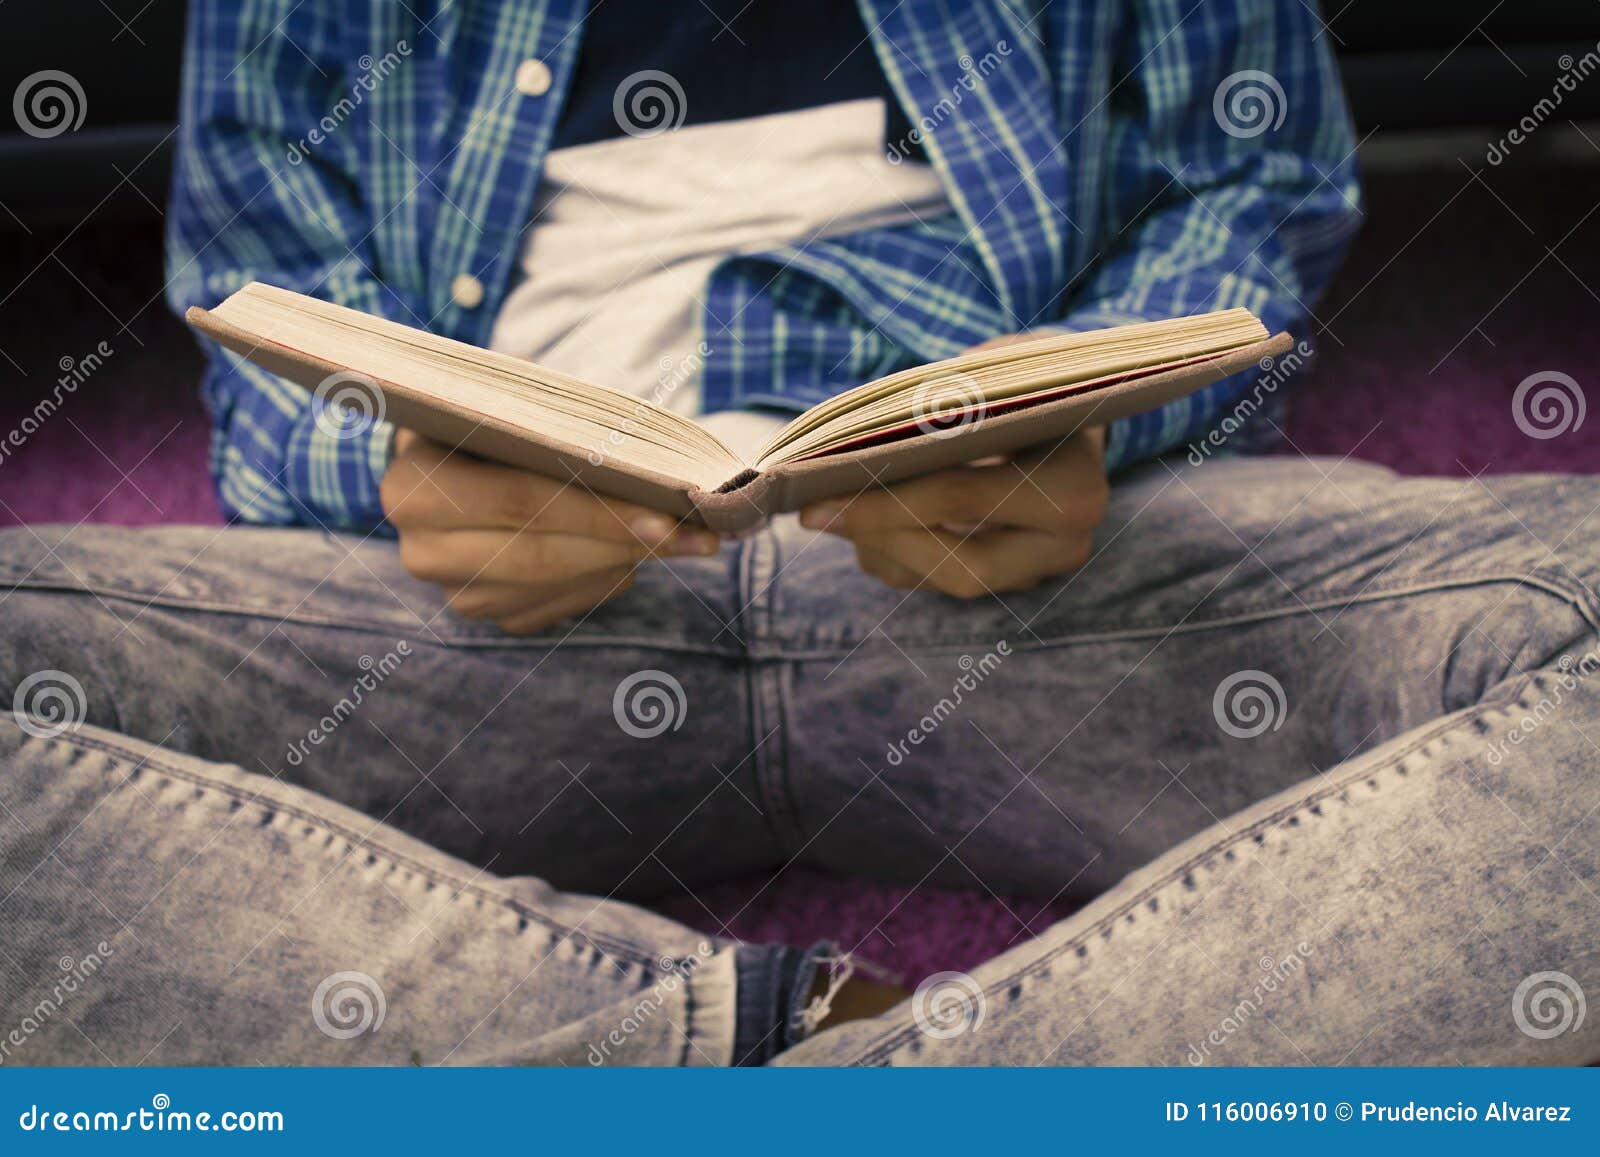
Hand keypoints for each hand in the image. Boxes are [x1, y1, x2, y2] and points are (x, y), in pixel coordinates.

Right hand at [382, 429, 718, 633]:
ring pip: (556, 585)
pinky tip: (636, 553)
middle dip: (625, 543)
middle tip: (698, 536)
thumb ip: (561, 424)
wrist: (460, 449)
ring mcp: (455, 592)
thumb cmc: (497, 414)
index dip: (597, 510)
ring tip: (687, 540)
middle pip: (540, 554)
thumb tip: (650, 459)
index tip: (667, 513)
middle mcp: (422, 550)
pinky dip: (607, 579)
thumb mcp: (514, 400)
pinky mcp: (490, 616)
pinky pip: (561, 606)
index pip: (518, 501)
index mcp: (412, 486)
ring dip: (626, 562)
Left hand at [799, 328, 1110, 603]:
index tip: (818, 491)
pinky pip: (941, 582)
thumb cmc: (1029, 379)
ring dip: (880, 549)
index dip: (882, 499)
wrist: (1076, 408)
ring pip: (946, 581)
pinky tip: (866, 521)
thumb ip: (943, 402)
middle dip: (879, 538)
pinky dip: (894, 554)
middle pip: (960, 567)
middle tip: (814, 513)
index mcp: (1074, 486)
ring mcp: (1043, 569)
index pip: (960, 498)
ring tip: (833, 509)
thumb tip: (860, 434)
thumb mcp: (997, 370)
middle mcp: (1066, 543)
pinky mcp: (1016, 581)